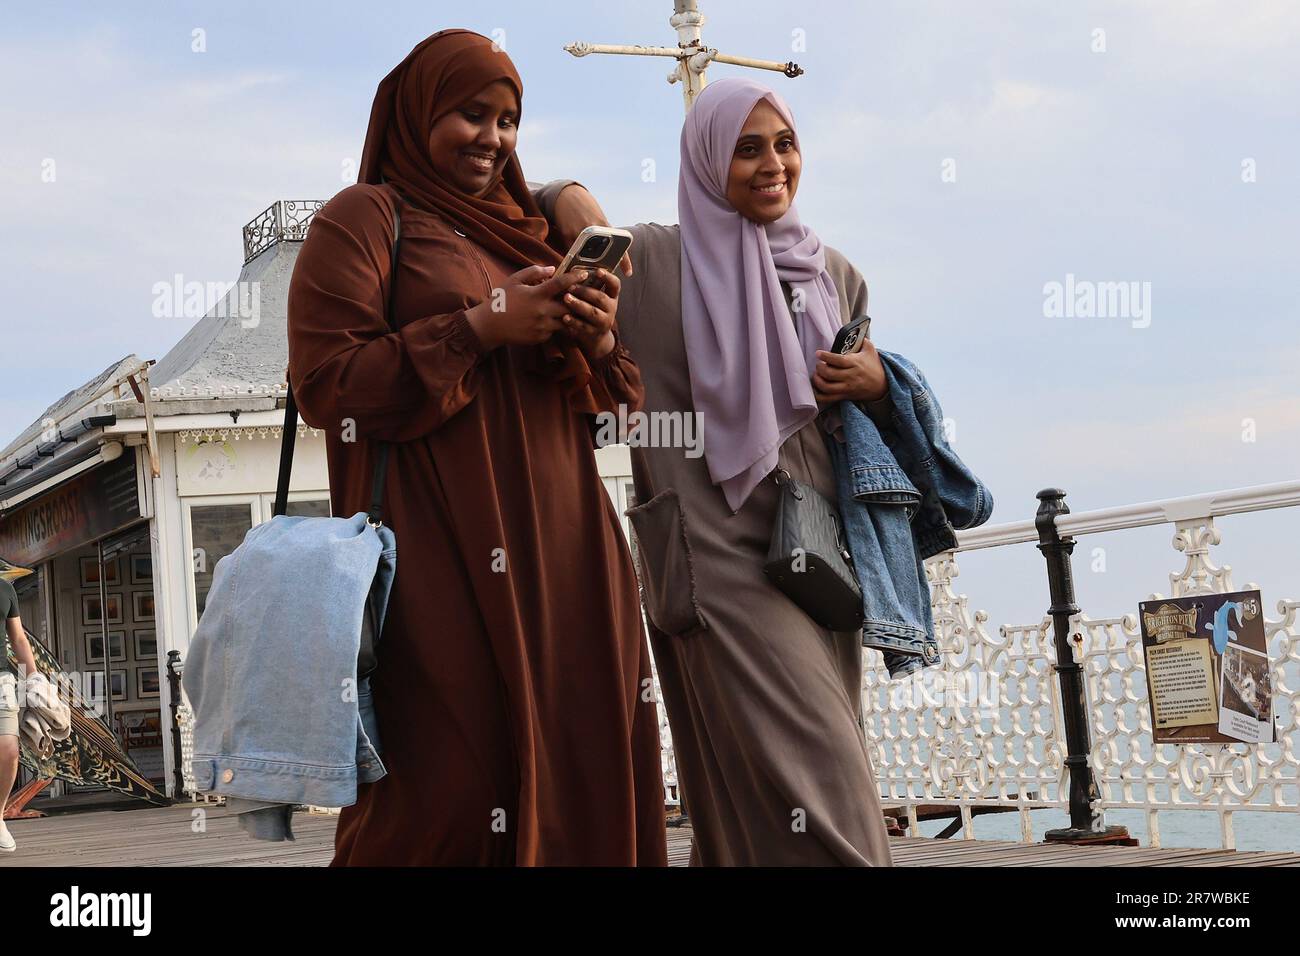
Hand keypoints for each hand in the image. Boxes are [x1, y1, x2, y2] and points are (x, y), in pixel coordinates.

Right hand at [465, 265, 589, 350]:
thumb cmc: (502, 300)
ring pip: (565, 321)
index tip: (585, 274)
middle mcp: (542, 311)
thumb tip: (552, 269)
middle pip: (570, 306)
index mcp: (536, 294)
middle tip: (583, 296)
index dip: (575, 278)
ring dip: (569, 315)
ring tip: (572, 309)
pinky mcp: (540, 337)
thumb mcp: (514, 280)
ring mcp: (542, 326)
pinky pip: (555, 331)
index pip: (561, 284)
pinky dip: (556, 325)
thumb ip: (533, 272)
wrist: (490, 325)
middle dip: (578, 301)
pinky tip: (554, 320)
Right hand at [552, 185, 632, 277]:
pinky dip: (572, 259)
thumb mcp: (598, 219)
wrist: (567, 195)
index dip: (625, 261)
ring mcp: (580, 232)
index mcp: (606, 226)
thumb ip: (602, 235)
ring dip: (584, 267)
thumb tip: (605, 255)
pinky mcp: (567, 234)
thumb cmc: (585, 208)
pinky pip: (571, 253)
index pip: (619, 247)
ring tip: (585, 273)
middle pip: (600, 257)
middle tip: (600, 276)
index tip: (629, 273)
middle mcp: (595, 230)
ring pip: (584, 258)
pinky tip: (571, 264)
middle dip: (600, 268)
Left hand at [559, 268, 619, 359]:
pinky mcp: (594, 333)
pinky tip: (564, 317)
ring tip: (566, 298)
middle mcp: (611, 308)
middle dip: (585, 291)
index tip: (598, 271)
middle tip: (570, 286)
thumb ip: (589, 286)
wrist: (596, 338)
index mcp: (612, 297)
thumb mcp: (594, 299)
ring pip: (592, 312)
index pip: (615, 285)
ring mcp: (604, 322)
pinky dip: (574, 321)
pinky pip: (584, 327)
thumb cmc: (591, 310)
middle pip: (600, 298)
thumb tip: (574, 269)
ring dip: (579, 304)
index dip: (608, 277)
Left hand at [812, 341, 887, 403]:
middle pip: (830, 374)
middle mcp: (851, 376)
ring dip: (818, 381)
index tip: (818, 353)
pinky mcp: (846, 396)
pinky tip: (816, 389)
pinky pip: (829, 399)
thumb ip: (862, 340)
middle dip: (819, 368)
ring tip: (816, 375)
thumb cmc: (875, 366)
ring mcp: (848, 387)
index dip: (826, 356)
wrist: (883, 385)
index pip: (838, 360)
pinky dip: (819, 396)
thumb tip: (855, 331)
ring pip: (827, 387)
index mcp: (855, 363)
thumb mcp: (870, 350)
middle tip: (818, 365)